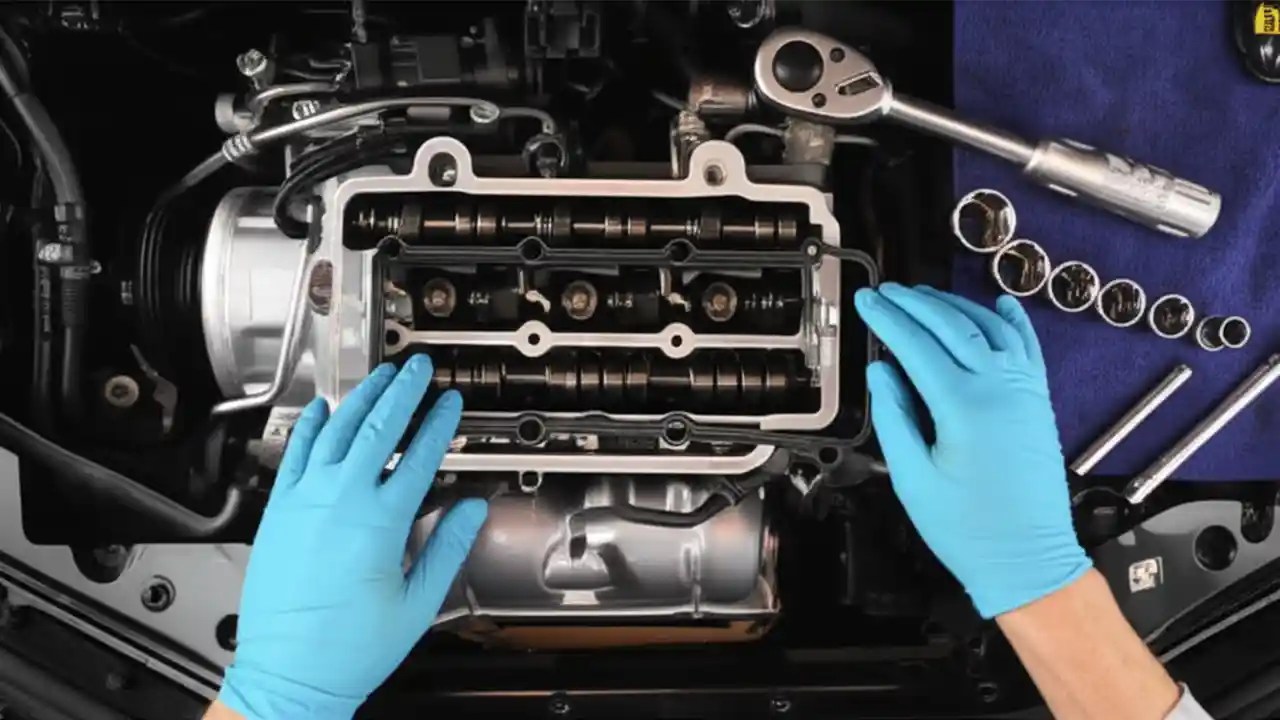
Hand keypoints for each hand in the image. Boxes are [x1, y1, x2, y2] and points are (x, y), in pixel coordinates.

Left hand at [217, 356, 486, 719]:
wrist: (288, 672)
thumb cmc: (348, 647)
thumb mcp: (417, 602)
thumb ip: (447, 547)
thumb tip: (472, 509)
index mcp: (381, 522)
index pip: (419, 456)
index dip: (439, 424)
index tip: (450, 403)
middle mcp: (341, 502)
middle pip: (377, 428)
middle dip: (402, 392)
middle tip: (416, 368)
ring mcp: (305, 501)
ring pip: (335, 431)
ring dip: (360, 399)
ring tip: (379, 377)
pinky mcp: (279, 511)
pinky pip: (295, 454)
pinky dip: (309, 426)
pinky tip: (320, 409)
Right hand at [854, 283, 1090, 617]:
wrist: (1029, 559)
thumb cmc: (968, 528)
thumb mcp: (913, 479)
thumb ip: (895, 419)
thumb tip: (881, 372)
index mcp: (963, 407)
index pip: (916, 346)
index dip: (887, 319)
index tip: (866, 301)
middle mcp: (999, 388)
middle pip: (953, 326)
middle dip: (915, 303)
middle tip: (886, 291)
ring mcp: (1024, 391)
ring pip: (990, 327)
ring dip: (954, 305)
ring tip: (923, 295)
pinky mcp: (1038, 401)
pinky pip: (1028, 347)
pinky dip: (1013, 320)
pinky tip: (1001, 303)